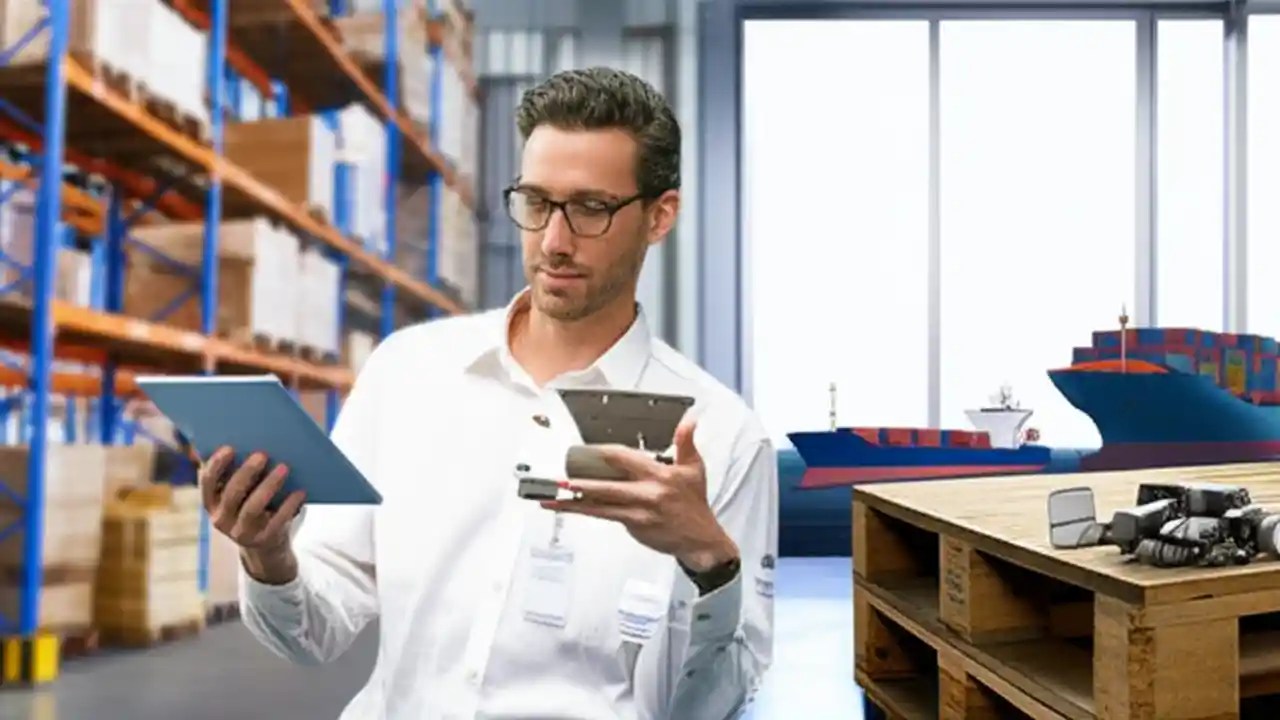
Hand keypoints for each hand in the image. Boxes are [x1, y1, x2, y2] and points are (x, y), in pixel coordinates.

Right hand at [200, 446, 305, 584]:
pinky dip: (289, 505)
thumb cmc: (252, 506)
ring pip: (253, 508)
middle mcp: (221, 519)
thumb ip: (239, 475)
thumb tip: (253, 443)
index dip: (216, 464)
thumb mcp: (241, 495)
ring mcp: (241, 533)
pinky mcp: (263, 540)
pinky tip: (300, 491)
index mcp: (212, 503)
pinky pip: (277, 521)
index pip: (207, 482)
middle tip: (263, 454)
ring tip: (284, 468)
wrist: (266, 546)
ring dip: (269, 485)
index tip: (230, 447)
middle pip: (232, 493)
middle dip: (247, 472)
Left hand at [541, 421, 738, 571]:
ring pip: (601, 506)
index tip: (587, 450)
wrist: (700, 541)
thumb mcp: (694, 468)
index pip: (625, 459)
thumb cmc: (694, 503)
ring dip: (574, 503)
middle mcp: (646, 494)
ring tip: (552, 499)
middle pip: (608, 487)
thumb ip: (686, 440)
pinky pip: (605, 517)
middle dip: (582, 484)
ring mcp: (638, 513)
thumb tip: (689, 419)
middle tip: (561, 480)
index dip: (603, 453)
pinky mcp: (633, 526)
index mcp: (659, 475)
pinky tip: (568, 509)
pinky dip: (584, 512)